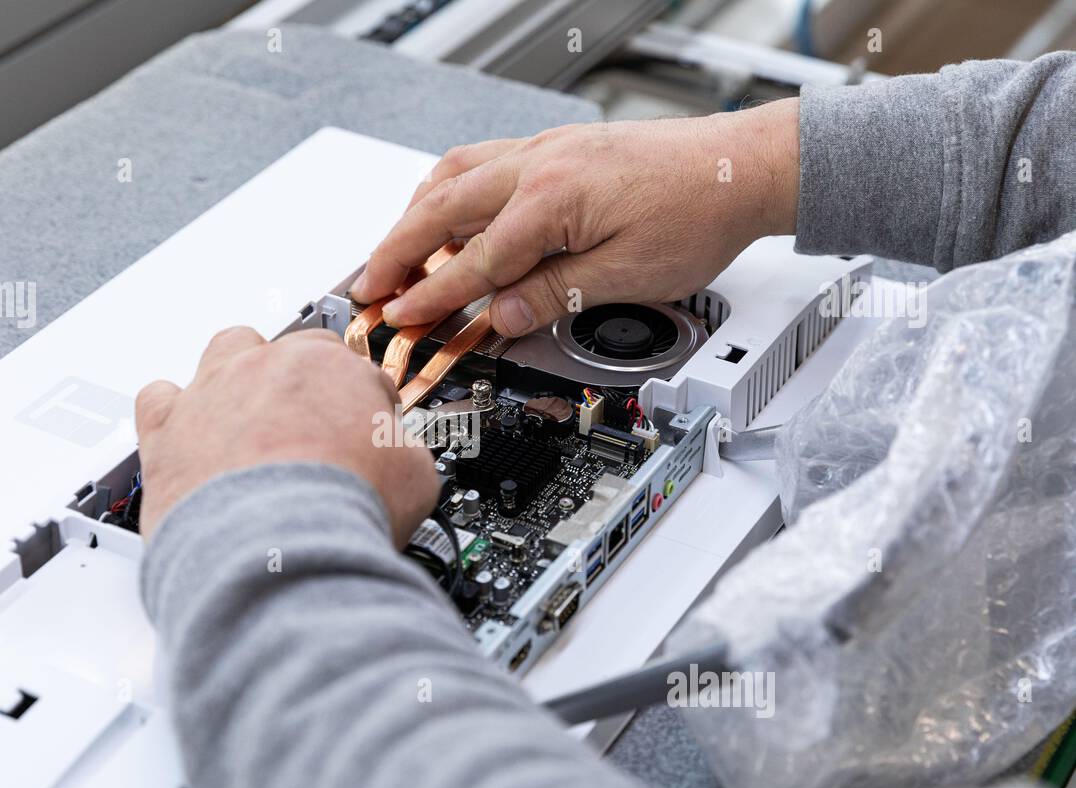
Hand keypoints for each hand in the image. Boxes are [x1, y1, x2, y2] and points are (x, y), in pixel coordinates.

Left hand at [135, 327, 437, 546]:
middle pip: (294, 352)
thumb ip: (403, 451)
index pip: (360, 371)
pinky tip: (187, 436)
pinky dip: (172, 414)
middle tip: (316, 428)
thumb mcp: (416, 476)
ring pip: (226, 351)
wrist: (275, 550)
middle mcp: (269, 368)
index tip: (368, 431)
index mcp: (334, 369)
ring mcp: (213, 394)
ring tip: (253, 417)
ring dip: (240, 374)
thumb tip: (403, 460)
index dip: (368, 406)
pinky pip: (158, 398)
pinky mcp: (166, 431)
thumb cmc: (340, 511)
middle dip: (308, 384)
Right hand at [349, 99, 798, 335]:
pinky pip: (481, 161)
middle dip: (397, 250)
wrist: (741, 167)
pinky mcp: (556, 148)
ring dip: (415, 213)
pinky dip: (448, 187)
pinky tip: (444, 206)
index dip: (430, 294)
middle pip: (443, 209)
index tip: (397, 315)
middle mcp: (539, 165)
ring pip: (454, 175)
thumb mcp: (627, 274)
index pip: (474, 259)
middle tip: (367, 283)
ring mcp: (545, 150)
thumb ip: (555, 294)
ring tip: (393, 248)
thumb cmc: (698, 212)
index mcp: (553, 199)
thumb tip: (502, 317)